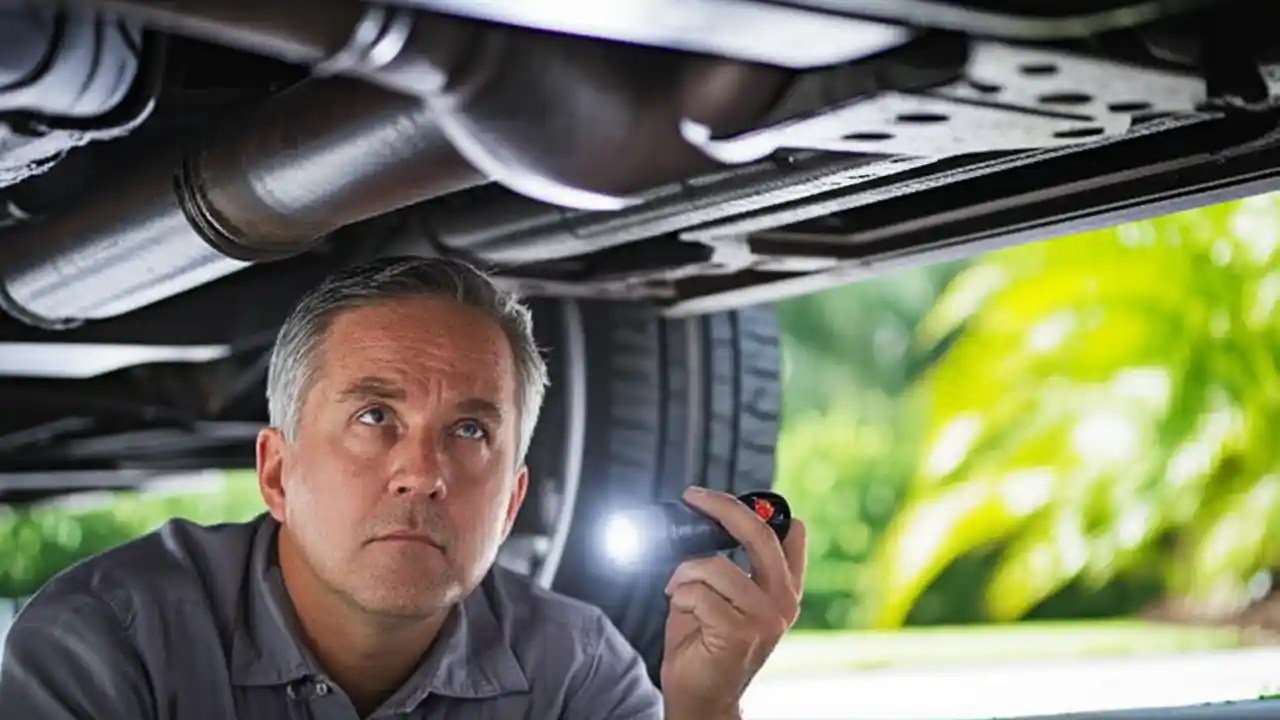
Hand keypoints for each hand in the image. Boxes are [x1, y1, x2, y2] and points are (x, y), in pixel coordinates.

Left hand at [659, 486, 806, 719]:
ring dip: (685, 576)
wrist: (700, 697)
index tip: (728, 494)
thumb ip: (729, 563)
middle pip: (759, 535)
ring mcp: (765, 619)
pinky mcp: (741, 634)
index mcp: (782, 590)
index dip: (762, 507)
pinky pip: (699, 594)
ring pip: (715, 567)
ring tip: (679, 592)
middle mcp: (782, 603)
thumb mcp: (722, 597)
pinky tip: (684, 614)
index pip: (789, 535)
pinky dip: (680, 598)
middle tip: (693, 496)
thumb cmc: (705, 645)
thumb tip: (712, 520)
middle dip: (722, 507)